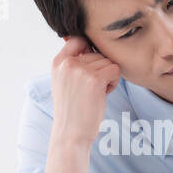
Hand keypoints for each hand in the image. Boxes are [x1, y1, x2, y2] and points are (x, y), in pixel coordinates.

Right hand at [49, 35, 120, 150]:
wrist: (70, 134)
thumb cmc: (71, 110)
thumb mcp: (64, 81)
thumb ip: (73, 63)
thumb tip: (89, 43)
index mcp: (58, 62)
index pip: (77, 39)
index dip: (89, 49)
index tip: (91, 65)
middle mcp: (67, 63)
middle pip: (97, 52)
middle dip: (99, 69)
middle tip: (90, 89)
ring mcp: (81, 70)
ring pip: (107, 62)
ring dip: (107, 77)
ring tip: (95, 93)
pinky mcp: (95, 79)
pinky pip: (115, 70)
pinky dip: (113, 83)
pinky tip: (102, 95)